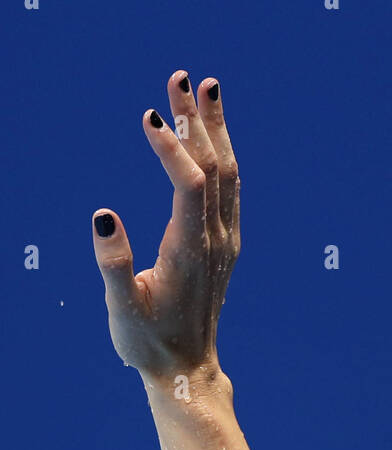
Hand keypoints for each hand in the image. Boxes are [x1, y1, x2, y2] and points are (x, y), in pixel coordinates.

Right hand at [92, 71, 239, 382]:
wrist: (186, 370)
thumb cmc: (149, 343)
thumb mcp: (123, 309)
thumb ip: (113, 265)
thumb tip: (102, 216)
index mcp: (190, 251)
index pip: (190, 185)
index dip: (172, 149)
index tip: (150, 119)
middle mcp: (214, 241)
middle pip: (214, 168)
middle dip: (197, 121)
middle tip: (180, 77)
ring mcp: (224, 242)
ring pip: (228, 175)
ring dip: (215, 130)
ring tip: (203, 89)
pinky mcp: (224, 246)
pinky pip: (229, 191)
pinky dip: (220, 155)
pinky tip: (209, 135)